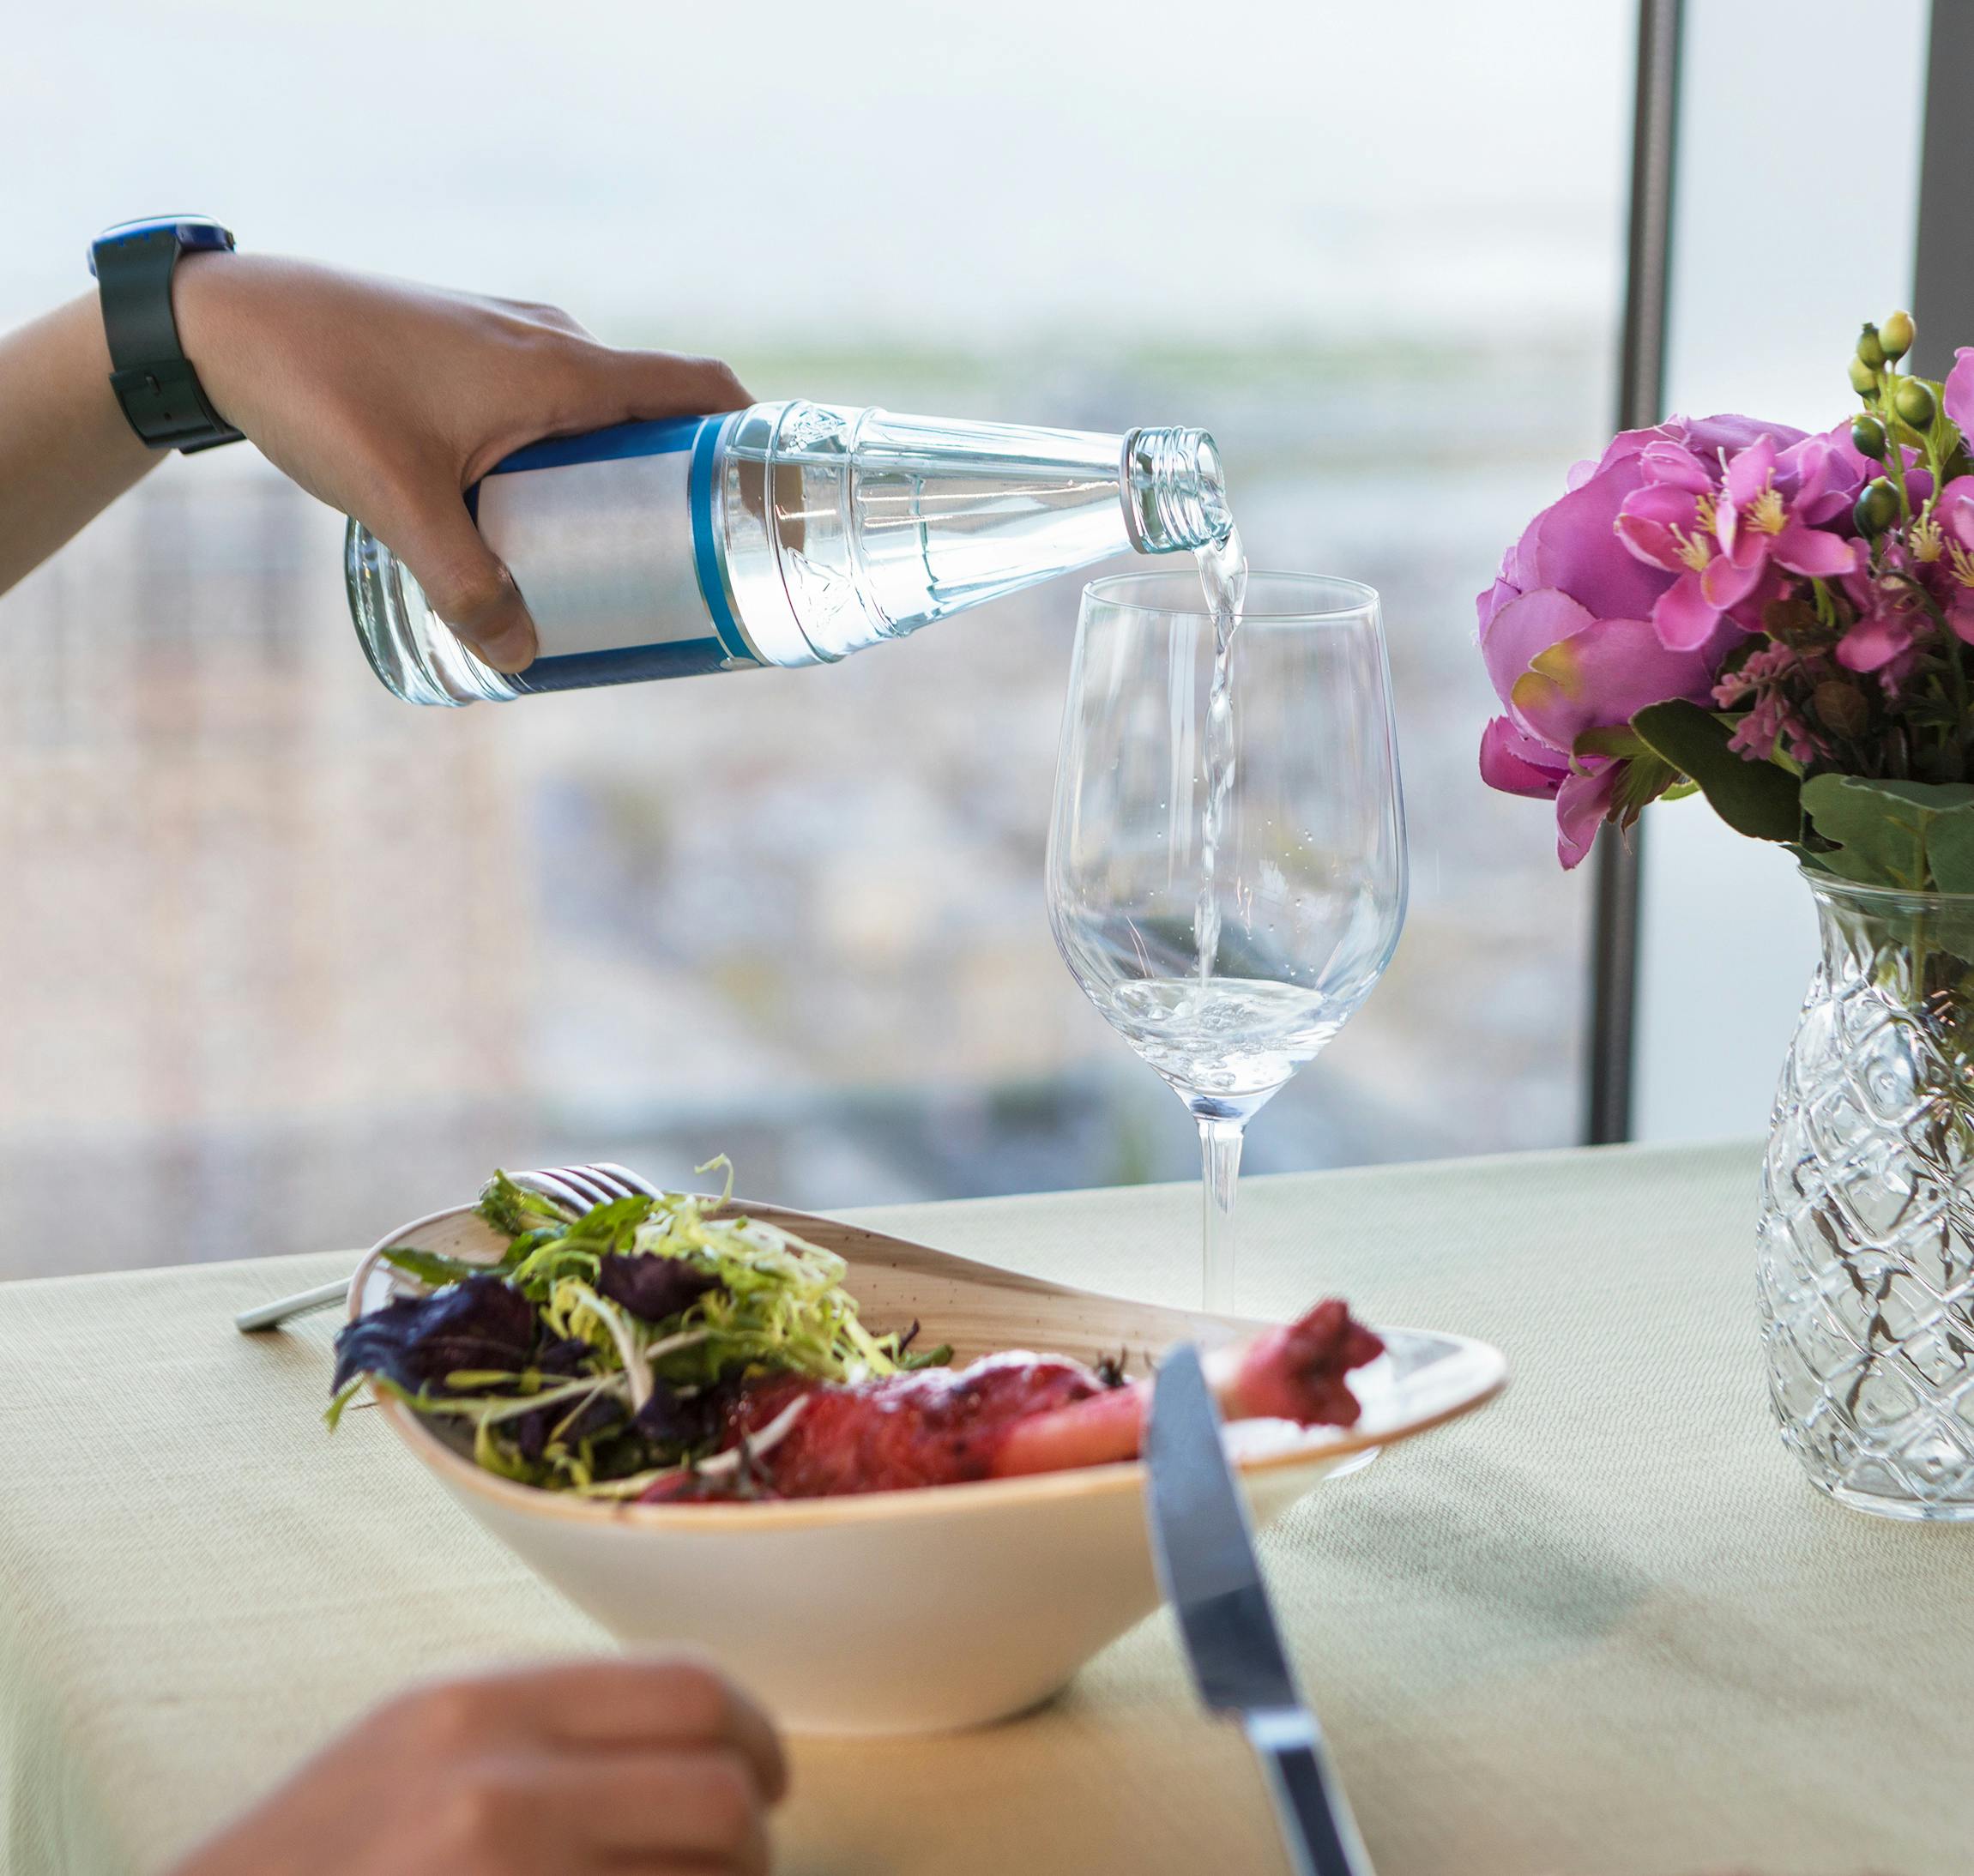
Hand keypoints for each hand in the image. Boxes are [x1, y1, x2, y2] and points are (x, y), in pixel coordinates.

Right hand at [165, 1655, 787, 1875]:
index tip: (770, 1775)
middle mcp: (497, 1792)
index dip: (758, 1735)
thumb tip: (708, 1738)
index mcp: (482, 1703)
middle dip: (752, 1842)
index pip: (690, 1690)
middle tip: (738, 1864)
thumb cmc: (322, 1853)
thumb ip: (556, 1722)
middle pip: (718, 1798)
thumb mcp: (425, 1737)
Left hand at [172, 255, 748, 671]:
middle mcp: (549, 343)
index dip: (752, 442)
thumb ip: (463, 584)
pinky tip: (537, 516)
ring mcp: (508, 342)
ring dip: (621, 476)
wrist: (222, 323)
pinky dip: (570, 458)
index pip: (698, 388)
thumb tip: (520, 658)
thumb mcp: (398, 503)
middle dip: (686, 486)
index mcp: (562, 366)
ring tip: (619, 556)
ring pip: (599, 413)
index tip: (773, 506)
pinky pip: (551, 408)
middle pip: (656, 413)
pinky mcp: (468, 353)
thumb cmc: (318, 391)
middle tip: (695, 566)